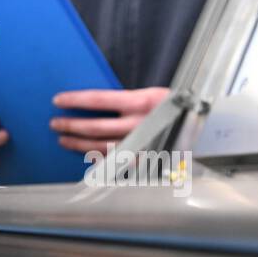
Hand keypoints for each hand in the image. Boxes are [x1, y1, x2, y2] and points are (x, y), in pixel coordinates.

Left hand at [50, 87, 169, 152]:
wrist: (203, 130)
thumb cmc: (176, 108)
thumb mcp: (154, 97)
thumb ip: (128, 101)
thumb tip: (96, 103)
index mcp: (142, 101)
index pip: (98, 99)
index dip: (75, 100)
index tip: (58, 100)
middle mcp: (139, 123)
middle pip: (94, 126)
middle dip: (70, 124)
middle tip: (54, 123)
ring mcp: (139, 144)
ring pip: (99, 145)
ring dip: (77, 143)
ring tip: (62, 139)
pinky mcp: (141, 159)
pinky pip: (112, 159)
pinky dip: (94, 157)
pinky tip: (83, 153)